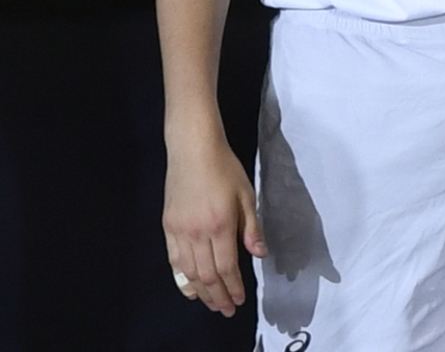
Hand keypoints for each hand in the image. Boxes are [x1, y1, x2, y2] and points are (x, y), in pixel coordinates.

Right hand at [163, 135, 266, 315]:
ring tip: (211, 303)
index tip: (239, 301)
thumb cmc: (225, 169)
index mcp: (220, 225)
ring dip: (201, 291)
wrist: (193, 150)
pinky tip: (189, 287)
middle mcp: (197, 233)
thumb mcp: (246, 195)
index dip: (233, 287)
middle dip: (218, 296)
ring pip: (189, 271)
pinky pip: (174, 259)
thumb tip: (260, 255)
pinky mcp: (168, 227)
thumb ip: (252, 228)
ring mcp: (179, 231)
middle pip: (207, 274)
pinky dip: (181, 277)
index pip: (226, 267)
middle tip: (226, 310)